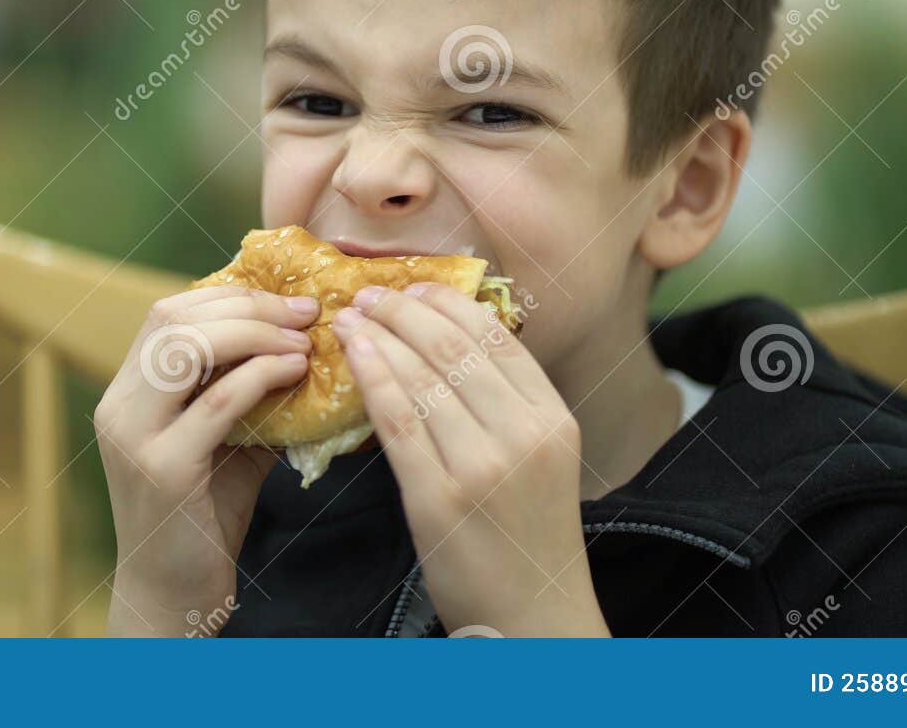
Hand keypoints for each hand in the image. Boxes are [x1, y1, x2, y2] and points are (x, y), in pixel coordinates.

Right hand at [96, 284, 317, 635]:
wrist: (172, 595)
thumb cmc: (202, 518)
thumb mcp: (225, 442)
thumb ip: (248, 393)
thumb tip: (306, 343)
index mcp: (127, 393)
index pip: (168, 313)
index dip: (230, 296)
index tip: (288, 300)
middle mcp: (119, 407)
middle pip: (173, 318)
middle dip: (248, 304)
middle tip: (305, 311)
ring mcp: (135, 437)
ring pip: (186, 347)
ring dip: (255, 332)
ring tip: (302, 340)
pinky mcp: (163, 469)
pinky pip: (217, 401)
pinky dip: (261, 374)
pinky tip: (295, 371)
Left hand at [333, 282, 608, 636]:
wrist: (534, 620)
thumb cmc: (527, 538)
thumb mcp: (541, 462)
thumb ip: (507, 407)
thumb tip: (448, 346)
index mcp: (554, 419)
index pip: (498, 338)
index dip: (449, 303)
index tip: (415, 287)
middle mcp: (524, 435)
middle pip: (455, 348)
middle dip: (405, 310)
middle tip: (371, 293)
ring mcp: (483, 466)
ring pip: (421, 377)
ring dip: (380, 335)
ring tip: (352, 316)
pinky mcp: (439, 498)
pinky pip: (397, 420)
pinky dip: (371, 377)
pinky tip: (352, 355)